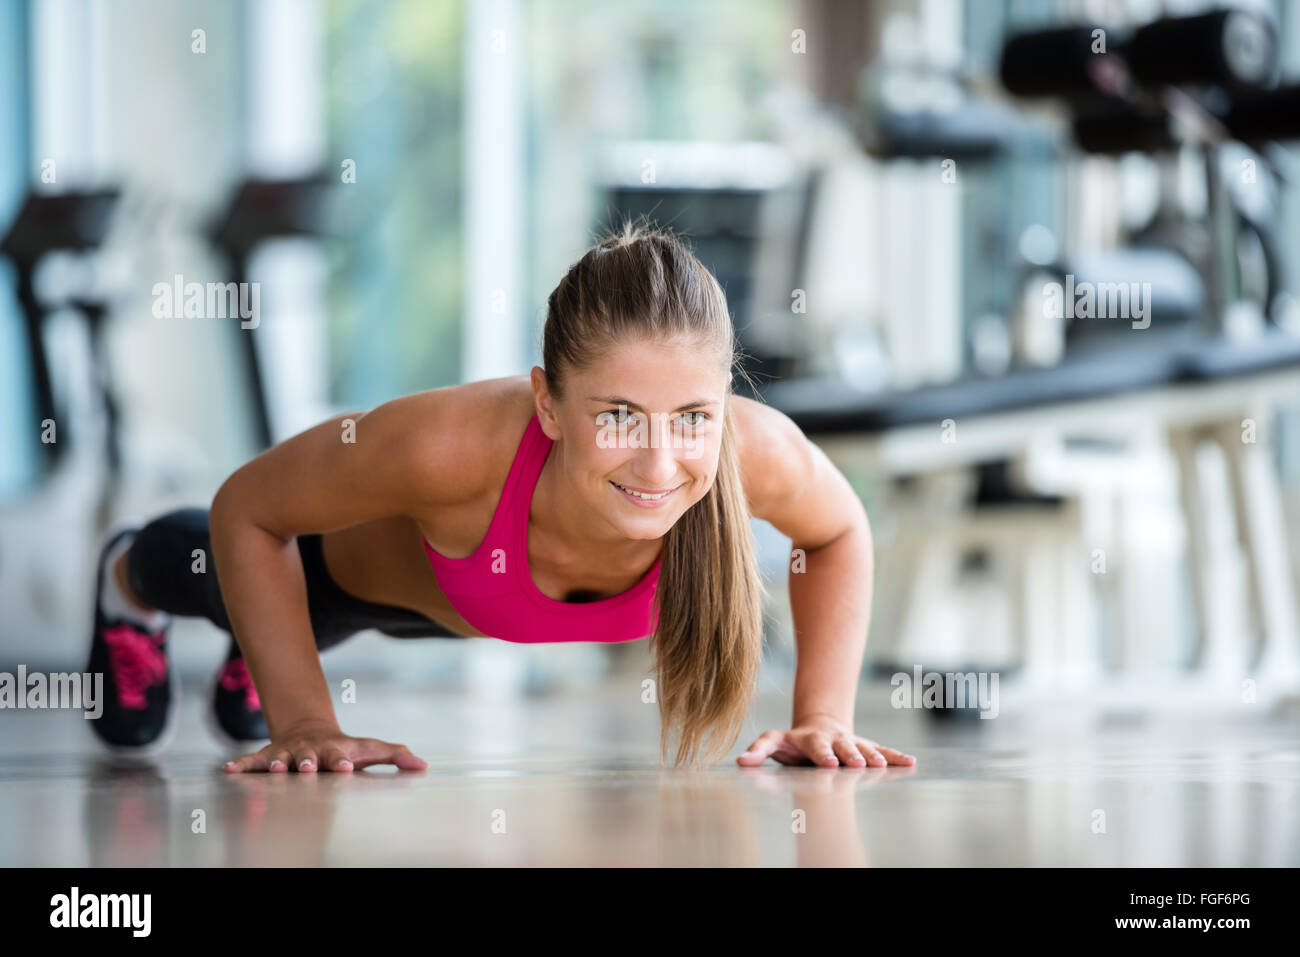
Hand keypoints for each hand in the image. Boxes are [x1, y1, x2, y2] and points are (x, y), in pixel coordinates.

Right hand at [221, 718, 428, 772]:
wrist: (309, 729)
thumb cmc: (346, 747)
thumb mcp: (371, 749)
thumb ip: (396, 756)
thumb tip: (424, 766)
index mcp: (335, 752)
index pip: (340, 757)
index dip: (343, 762)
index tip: (347, 767)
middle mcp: (309, 753)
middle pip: (309, 758)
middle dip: (307, 763)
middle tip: (306, 769)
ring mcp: (287, 754)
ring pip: (280, 759)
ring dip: (277, 764)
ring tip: (275, 768)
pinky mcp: (268, 757)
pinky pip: (252, 762)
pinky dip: (241, 766)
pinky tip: (227, 770)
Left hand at [736, 714, 915, 767]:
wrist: (819, 724)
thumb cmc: (793, 741)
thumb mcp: (774, 742)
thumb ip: (759, 751)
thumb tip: (740, 762)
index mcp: (810, 739)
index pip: (815, 746)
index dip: (821, 754)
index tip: (828, 764)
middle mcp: (832, 738)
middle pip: (841, 746)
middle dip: (849, 755)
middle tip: (858, 764)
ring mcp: (850, 741)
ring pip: (863, 747)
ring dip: (873, 756)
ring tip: (882, 766)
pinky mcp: (865, 745)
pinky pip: (882, 750)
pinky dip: (895, 756)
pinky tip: (910, 762)